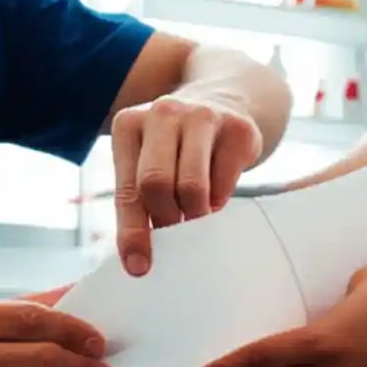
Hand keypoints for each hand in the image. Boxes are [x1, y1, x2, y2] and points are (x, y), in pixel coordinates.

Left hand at [112, 96, 262, 275]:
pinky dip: (219, 201)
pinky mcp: (238, 128)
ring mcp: (203, 115)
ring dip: (194, 213)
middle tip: (174, 228)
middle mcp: (163, 112)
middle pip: (156, 184)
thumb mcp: (147, 160)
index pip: (128, 189)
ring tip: (194, 212)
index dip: (132, 231)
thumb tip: (137, 259)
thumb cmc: (176, 145)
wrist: (226, 99)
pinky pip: (225, 184)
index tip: (139, 267)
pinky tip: (215, 191)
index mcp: (129, 124)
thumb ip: (138, 198)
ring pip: (192, 187)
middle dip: (165, 218)